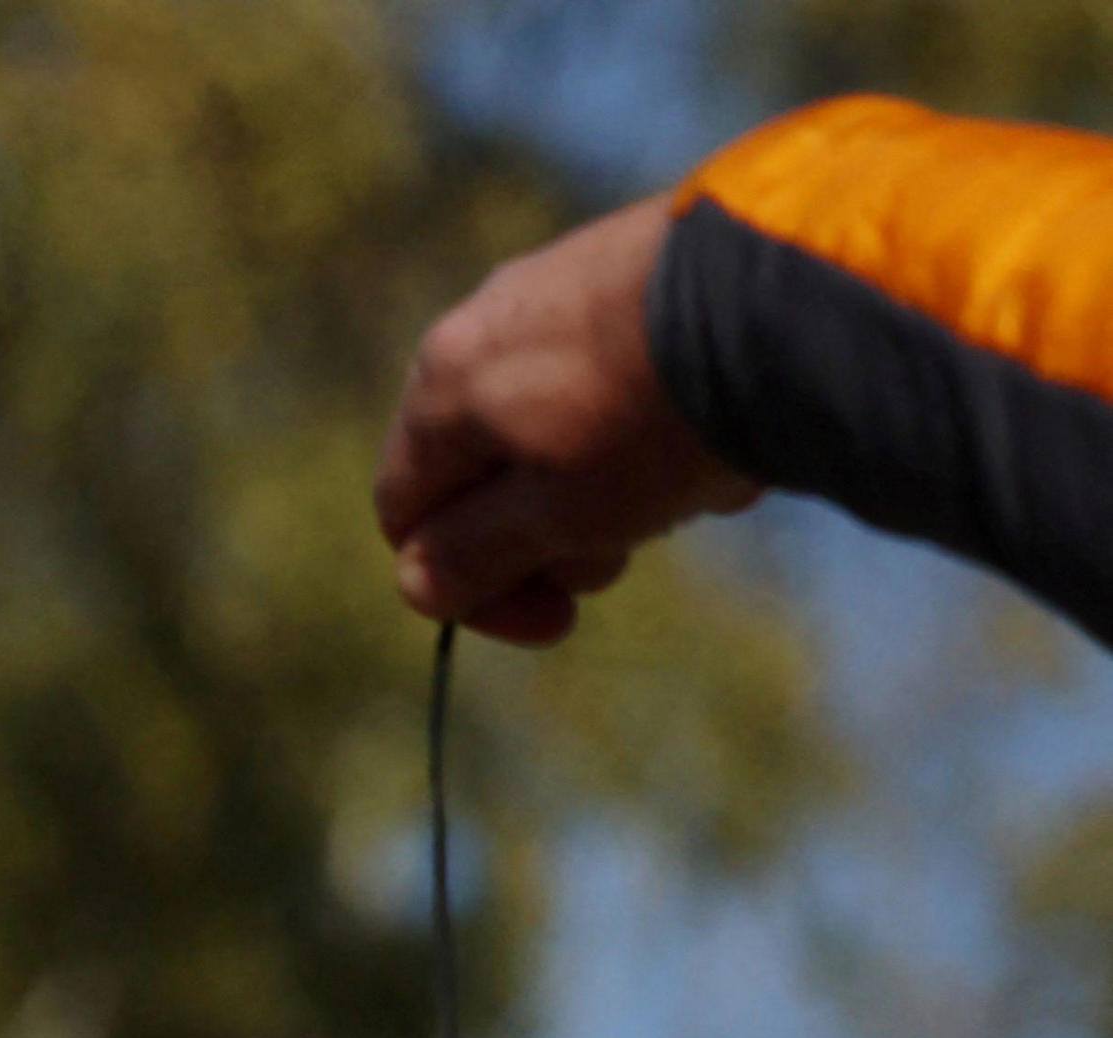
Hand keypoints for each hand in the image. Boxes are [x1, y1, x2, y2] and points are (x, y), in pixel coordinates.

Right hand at [375, 192, 759, 644]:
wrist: (789, 290)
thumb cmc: (655, 420)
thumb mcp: (554, 517)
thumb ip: (470, 560)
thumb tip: (421, 583)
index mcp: (440, 387)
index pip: (408, 515)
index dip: (469, 588)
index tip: (556, 620)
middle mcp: (483, 321)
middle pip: (490, 472)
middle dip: (556, 535)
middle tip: (632, 551)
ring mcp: (561, 280)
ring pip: (562, 424)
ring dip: (618, 482)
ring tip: (697, 479)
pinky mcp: (637, 257)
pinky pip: (622, 369)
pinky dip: (657, 419)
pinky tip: (722, 425)